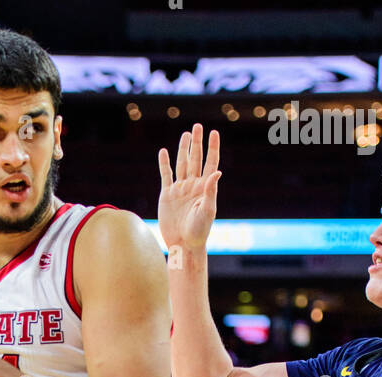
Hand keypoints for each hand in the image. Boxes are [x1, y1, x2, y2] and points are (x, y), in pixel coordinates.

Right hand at [158, 124, 221, 253]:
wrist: (183, 244)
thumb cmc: (199, 231)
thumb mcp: (207, 210)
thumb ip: (211, 191)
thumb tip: (217, 171)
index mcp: (204, 188)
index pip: (210, 162)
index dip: (212, 147)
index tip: (214, 132)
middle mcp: (193, 185)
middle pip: (195, 159)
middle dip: (197, 143)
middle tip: (197, 126)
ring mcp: (180, 189)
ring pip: (181, 164)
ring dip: (183, 149)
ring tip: (186, 135)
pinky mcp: (167, 195)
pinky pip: (166, 175)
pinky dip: (164, 164)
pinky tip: (164, 152)